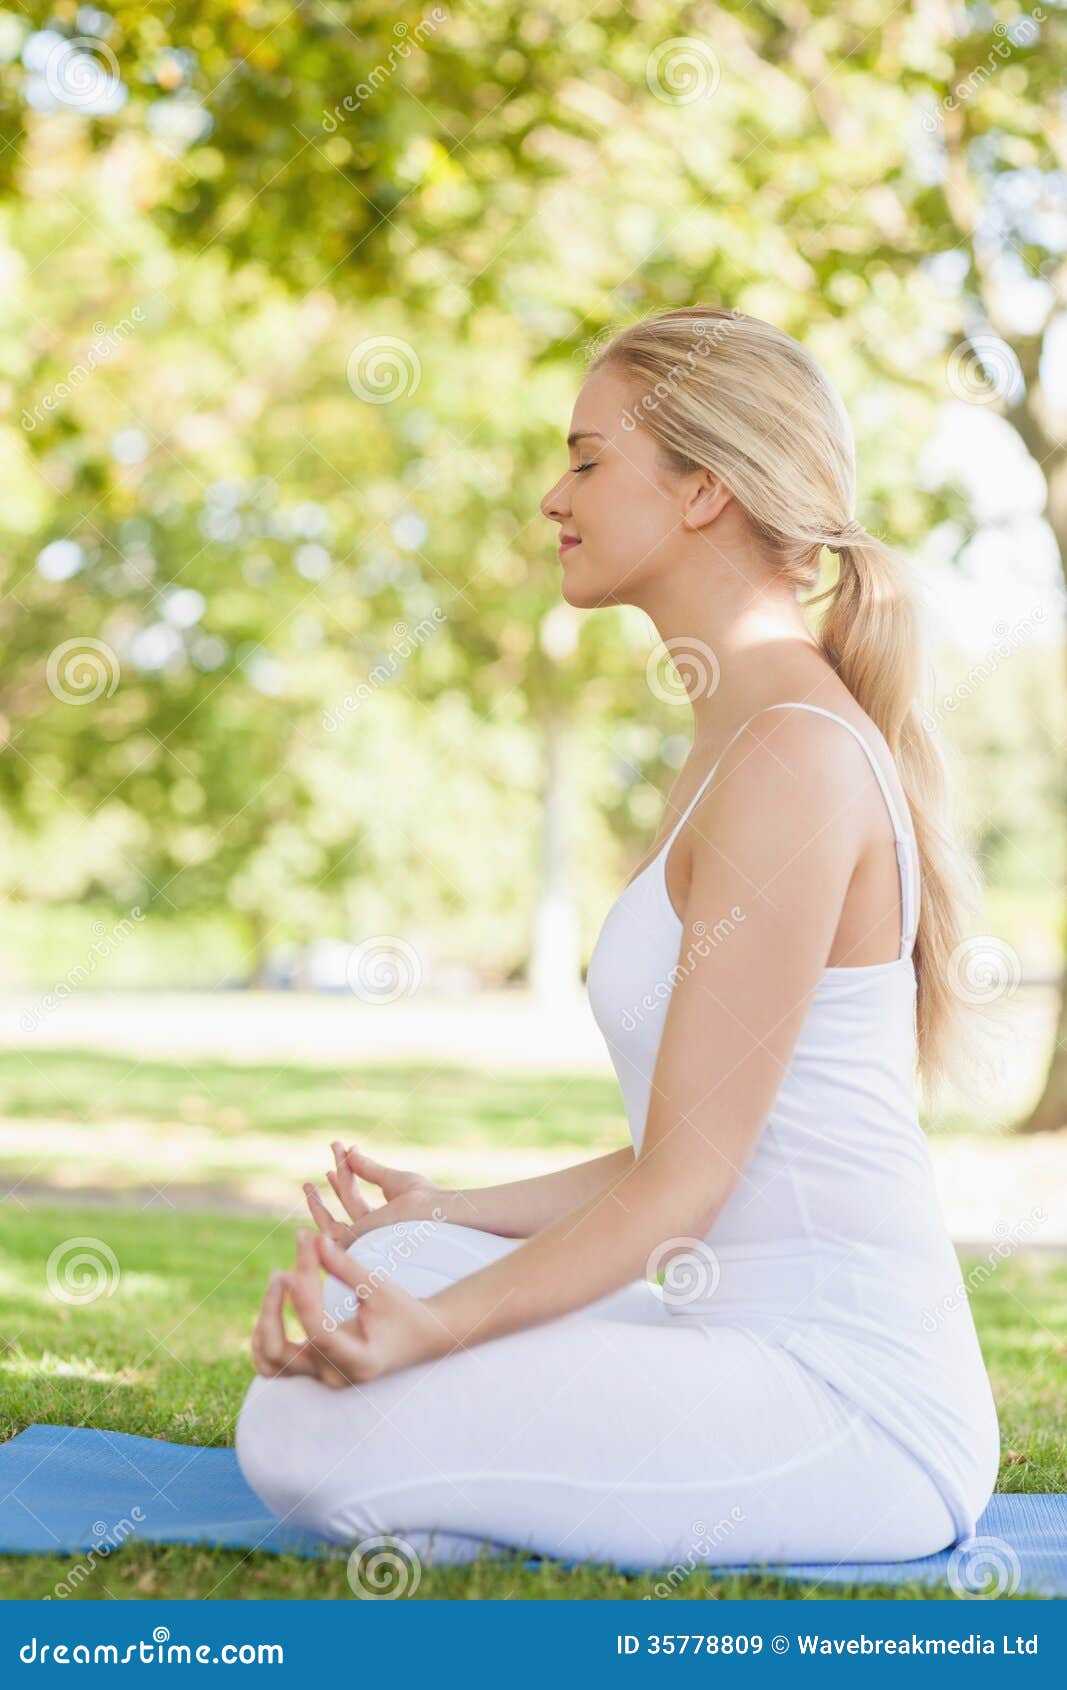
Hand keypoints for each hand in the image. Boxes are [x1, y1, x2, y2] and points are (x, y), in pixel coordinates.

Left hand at [250, 1229, 448, 1386]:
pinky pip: (272, 1357)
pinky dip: (266, 1330)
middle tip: (282, 1272)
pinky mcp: (311, 1367)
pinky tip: (279, 1296)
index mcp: (359, 1361)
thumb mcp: (380, 1288)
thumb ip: (346, 1267)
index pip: (319, 1334)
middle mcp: (333, 1376)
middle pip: (279, 1353)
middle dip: (273, 1310)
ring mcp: (319, 1375)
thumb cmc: (404, 1311)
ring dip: (265, 1320)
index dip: (303, 1298)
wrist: (419, 1336)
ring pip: (268, 1360)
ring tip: (280, 1278)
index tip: (294, 1267)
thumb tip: (314, 1240)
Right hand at [302, 1140, 443, 1245]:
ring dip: (317, 1203)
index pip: (355, 1201)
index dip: (344, 1176)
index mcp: (383, 1220)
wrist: (433, 1213)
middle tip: (318, 1171)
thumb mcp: (392, 1179)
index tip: (339, 1151)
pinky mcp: (356, 1244)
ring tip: (306, 1184)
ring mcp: (364, 1241)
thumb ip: (369, 1169)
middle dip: (329, 1190)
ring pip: (332, 1222)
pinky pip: (331, 1226)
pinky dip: (318, 1210)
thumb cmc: (423, 1198)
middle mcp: (372, 1233)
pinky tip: (310, 1195)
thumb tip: (351, 1151)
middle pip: (343, 1211)